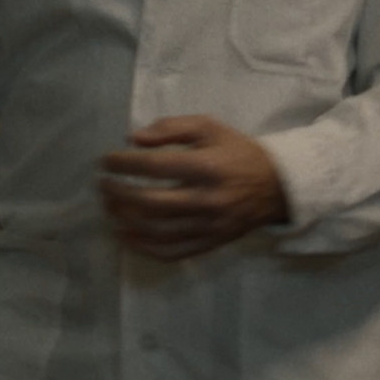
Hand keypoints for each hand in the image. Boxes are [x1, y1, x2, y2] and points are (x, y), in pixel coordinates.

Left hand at [100, 116, 287, 260]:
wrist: (277, 186)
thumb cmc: (237, 152)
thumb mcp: (209, 127)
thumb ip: (171, 128)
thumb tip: (134, 139)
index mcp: (207, 167)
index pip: (155, 167)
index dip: (124, 164)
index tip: (106, 161)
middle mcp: (207, 200)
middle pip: (151, 203)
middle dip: (119, 194)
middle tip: (103, 185)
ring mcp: (209, 226)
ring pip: (158, 231)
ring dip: (125, 221)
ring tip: (110, 208)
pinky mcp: (210, 243)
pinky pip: (172, 252)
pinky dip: (144, 247)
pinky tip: (126, 235)